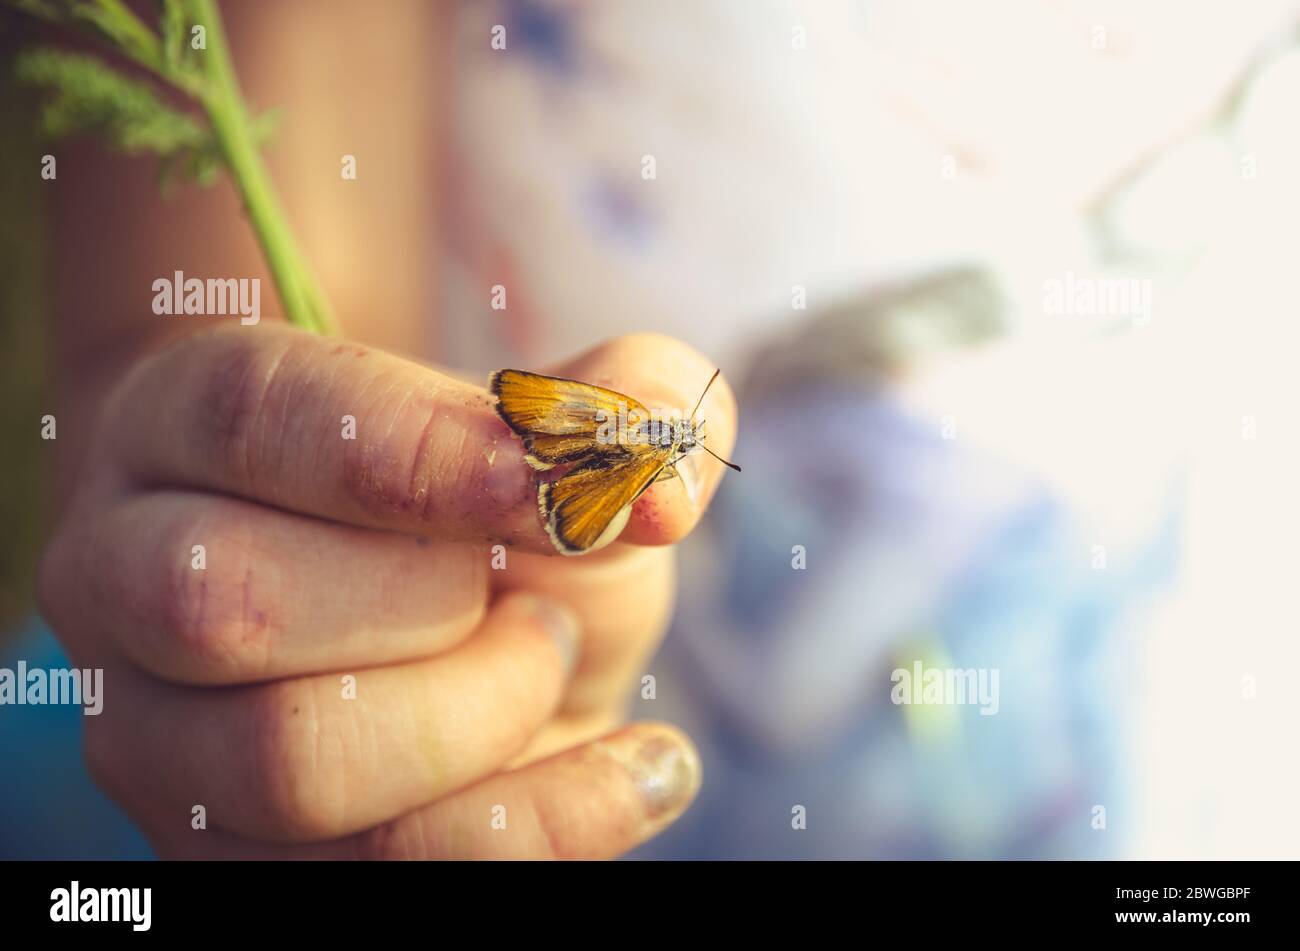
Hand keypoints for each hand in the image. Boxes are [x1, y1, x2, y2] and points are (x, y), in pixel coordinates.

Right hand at [37, 324, 736, 858]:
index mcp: (184, 425)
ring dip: (484, 714)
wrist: (467, 641)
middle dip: (437, 600)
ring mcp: (160, 741)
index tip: (547, 483)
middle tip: (536, 592)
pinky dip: (548, 825)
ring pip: (287, 765)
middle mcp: (127, 582)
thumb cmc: (495, 523)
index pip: (254, 415)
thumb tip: (658, 489)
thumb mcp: (563, 446)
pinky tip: (640, 769)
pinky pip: (377, 881)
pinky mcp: (226, 861)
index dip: (414, 450)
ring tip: (551, 661)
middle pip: (229, 601)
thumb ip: (618, 415)